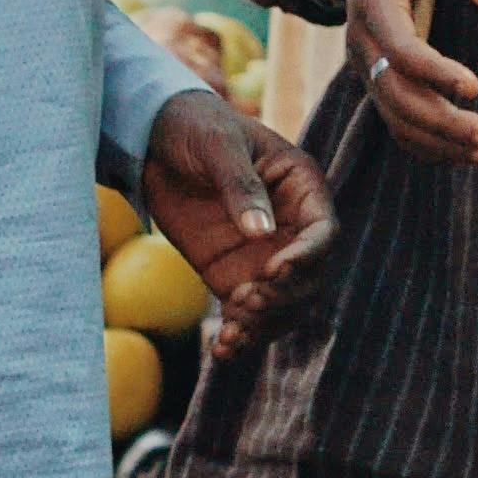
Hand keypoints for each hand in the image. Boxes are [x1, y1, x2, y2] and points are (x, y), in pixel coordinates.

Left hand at [141, 88, 334, 358]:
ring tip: (233, 332)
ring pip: (284, 305)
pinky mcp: (233, 276)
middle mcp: (290, 229)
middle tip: (247, 300)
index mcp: (301, 190)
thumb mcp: (217, 146)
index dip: (308, 256)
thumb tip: (261, 234)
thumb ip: (240, 187)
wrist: (154, 140)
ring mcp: (263, 257)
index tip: (276, 270)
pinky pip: (247, 313)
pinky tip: (223, 349)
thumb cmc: (196, 128)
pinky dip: (240, 335)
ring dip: (264, 325)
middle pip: (310, 278)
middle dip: (284, 297)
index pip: (323, 233)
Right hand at [333, 0, 477, 162]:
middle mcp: (362, 38)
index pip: (398, 49)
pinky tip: (467, 152)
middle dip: (443, 123)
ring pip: (394, 115)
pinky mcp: (379, 75)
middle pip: (395, 94)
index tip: (476, 87)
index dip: (434, 73)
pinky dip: (428, 142)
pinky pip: (396, 119)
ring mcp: (367, 61)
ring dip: (440, 141)